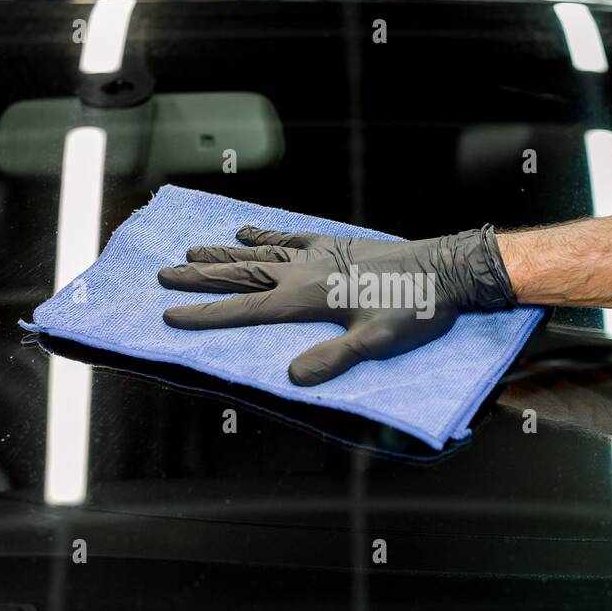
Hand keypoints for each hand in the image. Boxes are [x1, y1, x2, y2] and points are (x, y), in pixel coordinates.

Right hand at [158, 225, 516, 384]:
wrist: (447, 269)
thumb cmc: (416, 309)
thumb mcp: (377, 343)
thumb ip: (334, 359)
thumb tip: (292, 378)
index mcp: (308, 298)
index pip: (245, 310)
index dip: (205, 315)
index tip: (170, 315)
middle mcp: (305, 271)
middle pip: (241, 275)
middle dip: (201, 279)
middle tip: (164, 275)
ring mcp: (320, 254)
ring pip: (259, 253)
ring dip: (224, 254)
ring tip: (192, 252)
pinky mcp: (337, 244)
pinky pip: (290, 237)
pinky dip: (265, 235)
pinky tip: (248, 232)